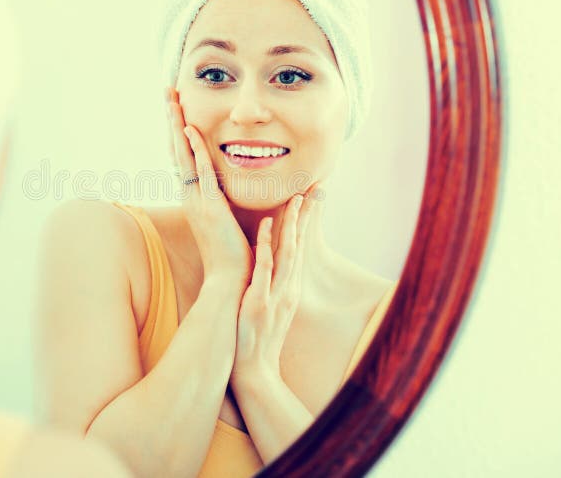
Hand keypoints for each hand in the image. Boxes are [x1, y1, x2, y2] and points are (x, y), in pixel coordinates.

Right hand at [166, 87, 251, 291]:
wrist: (231, 282)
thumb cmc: (234, 256)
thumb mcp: (229, 221)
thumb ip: (228, 202)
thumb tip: (235, 188)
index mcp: (196, 198)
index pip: (185, 157)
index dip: (181, 131)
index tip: (178, 108)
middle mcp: (191, 196)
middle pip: (178, 150)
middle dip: (173, 120)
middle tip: (168, 92)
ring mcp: (197, 201)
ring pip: (184, 156)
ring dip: (178, 127)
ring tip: (172, 101)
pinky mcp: (209, 207)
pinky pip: (200, 172)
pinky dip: (195, 150)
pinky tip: (191, 130)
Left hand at [230, 187, 318, 383]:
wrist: (254, 370)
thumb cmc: (258, 338)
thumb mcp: (271, 308)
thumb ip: (273, 286)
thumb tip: (271, 266)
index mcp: (290, 288)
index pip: (299, 249)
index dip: (303, 224)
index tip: (306, 200)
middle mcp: (288, 288)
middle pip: (298, 246)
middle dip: (302, 218)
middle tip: (306, 190)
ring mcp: (276, 295)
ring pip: (287, 254)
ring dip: (290, 226)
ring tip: (292, 201)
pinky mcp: (260, 302)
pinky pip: (264, 270)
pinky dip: (266, 247)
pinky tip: (265, 228)